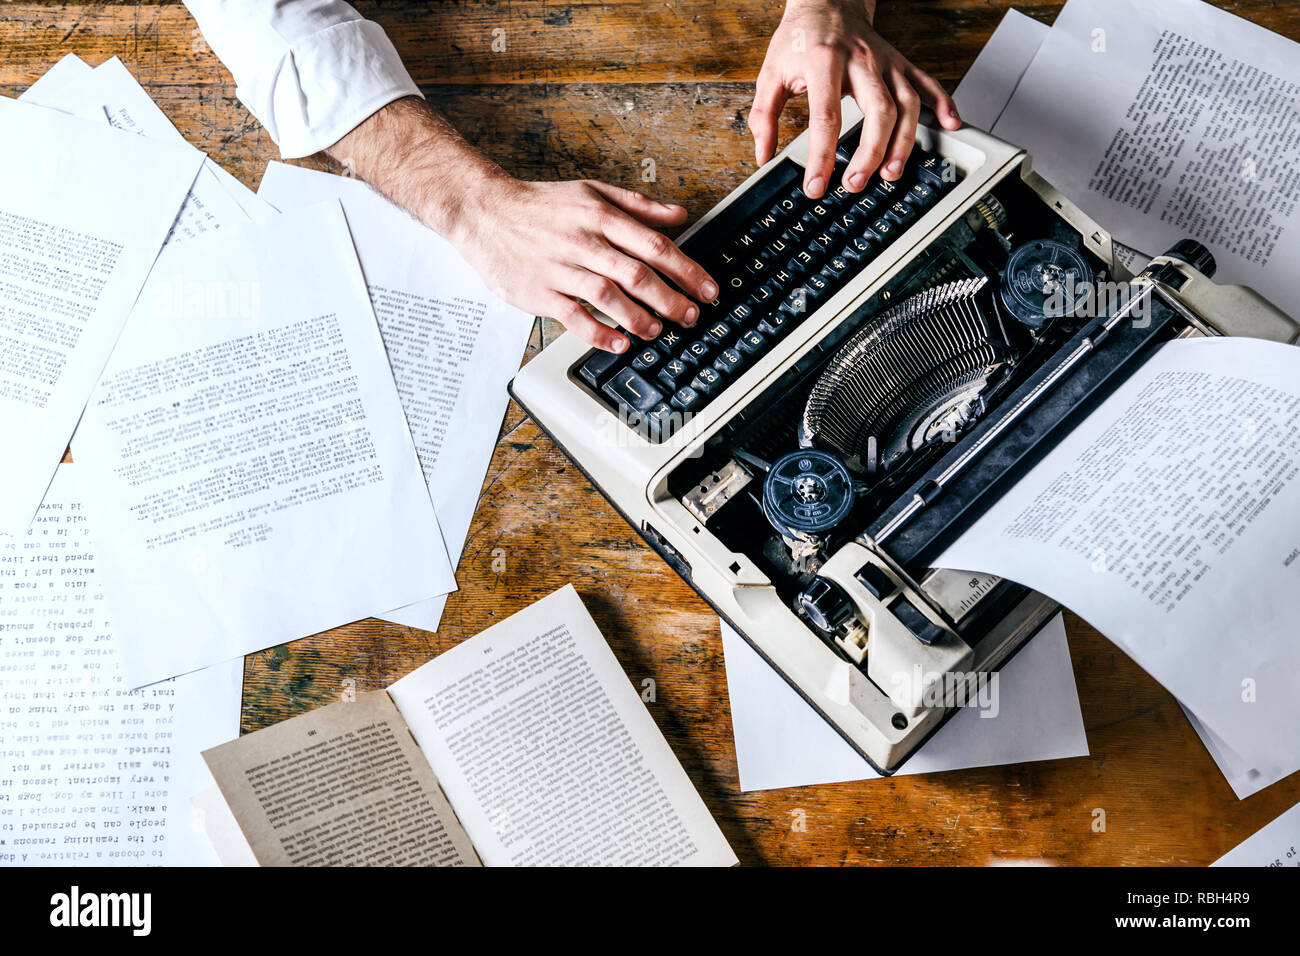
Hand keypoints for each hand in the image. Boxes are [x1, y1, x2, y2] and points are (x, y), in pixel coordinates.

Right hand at [450, 173, 718, 352]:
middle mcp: (583, 242)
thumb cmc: (542, 205)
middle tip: (690, 316)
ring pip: (607, 297)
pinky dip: (598, 333)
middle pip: (637, 274)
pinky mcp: (539, 292)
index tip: (707, 289)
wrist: (485, 212)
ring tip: (657, 331)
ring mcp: (560, 269)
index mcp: (600, 216)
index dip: (686, 269)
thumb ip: (638, 204)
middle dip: (670, 299)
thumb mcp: (592, 192)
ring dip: (638, 318)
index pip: (653, 245)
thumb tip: (679, 215)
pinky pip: (573, 317)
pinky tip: (619, 344)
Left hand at [748, 0, 961, 197]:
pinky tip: (951, 125)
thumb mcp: (770, 73)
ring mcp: (885, 62)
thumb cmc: (798, 40)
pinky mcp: (900, 62)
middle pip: (878, 111)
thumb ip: (763, 115)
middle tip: (856, 185)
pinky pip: (927, 82)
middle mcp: (861, 61)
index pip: (827, 117)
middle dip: (870, 154)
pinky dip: (944, 103)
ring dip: (905, 142)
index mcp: (824, 63)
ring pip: (907, 103)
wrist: (826, 0)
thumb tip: (763, 155)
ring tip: (891, 173)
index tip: (817, 186)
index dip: (823, 157)